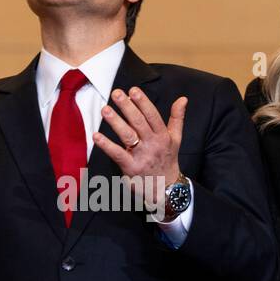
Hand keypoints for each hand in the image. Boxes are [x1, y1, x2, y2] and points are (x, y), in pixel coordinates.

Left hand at [92, 87, 185, 215]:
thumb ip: (177, 118)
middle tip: (116, 93)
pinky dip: (106, 145)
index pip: (153, 116)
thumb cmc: (168, 160)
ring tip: (105, 109)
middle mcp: (153, 144)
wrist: (167, 189)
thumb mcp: (176, 139)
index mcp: (163, 136)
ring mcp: (142, 156)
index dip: (143, 103)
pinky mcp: (131, 168)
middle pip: (139, 122)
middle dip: (127, 107)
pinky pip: (117, 154)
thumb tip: (183, 98)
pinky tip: (96, 135)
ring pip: (128, 136)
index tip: (133, 90)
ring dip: (116, 122)